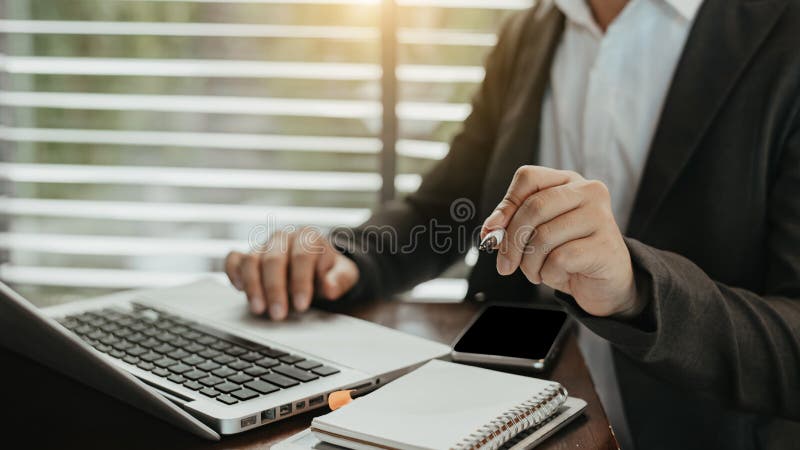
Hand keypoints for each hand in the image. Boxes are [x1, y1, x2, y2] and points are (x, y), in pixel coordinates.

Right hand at [224, 227, 358, 319]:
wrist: (316, 266)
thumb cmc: (329, 272)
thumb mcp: (343, 276)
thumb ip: (339, 280)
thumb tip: (330, 288)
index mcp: (308, 237)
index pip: (302, 256)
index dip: (301, 282)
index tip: (302, 305)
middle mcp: (283, 238)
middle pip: (274, 259)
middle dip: (275, 289)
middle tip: (278, 314)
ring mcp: (262, 245)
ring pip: (251, 260)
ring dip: (253, 286)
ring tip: (259, 309)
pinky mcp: (247, 255)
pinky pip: (233, 259)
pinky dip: (233, 273)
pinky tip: (240, 290)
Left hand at [481, 166, 638, 316]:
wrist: (606, 283)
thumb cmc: (568, 254)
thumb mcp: (537, 233)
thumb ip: (514, 225)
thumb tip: (490, 230)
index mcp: (568, 181)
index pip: (528, 178)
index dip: (506, 205)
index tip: (491, 231)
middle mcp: (588, 191)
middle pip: (534, 207)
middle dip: (511, 241)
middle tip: (504, 265)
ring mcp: (600, 216)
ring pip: (543, 237)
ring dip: (530, 264)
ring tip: (538, 273)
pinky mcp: (605, 245)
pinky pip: (559, 259)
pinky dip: (550, 274)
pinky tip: (560, 276)